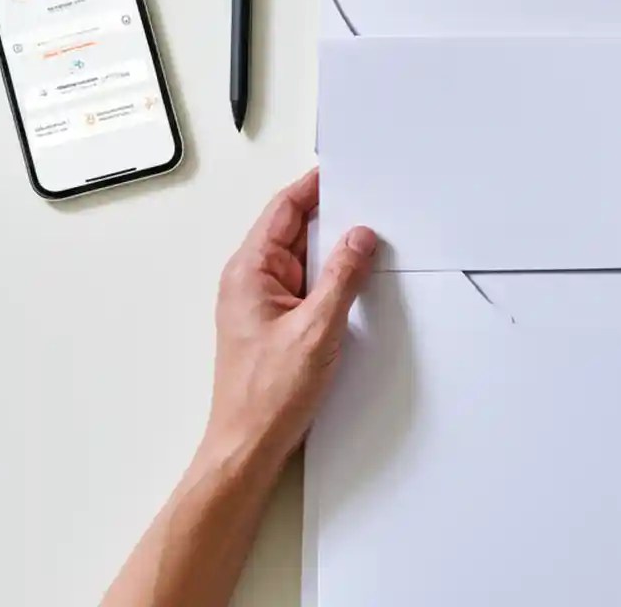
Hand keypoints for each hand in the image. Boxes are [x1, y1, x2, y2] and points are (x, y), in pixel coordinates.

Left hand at [206, 169, 376, 465]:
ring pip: (305, 260)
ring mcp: (263, 302)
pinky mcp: (277, 322)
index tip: (346, 175)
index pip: (285, 210)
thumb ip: (343, 277)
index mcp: (249, 271)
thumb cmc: (266, 396)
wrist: (248, 445)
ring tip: (369, 248)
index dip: (315, 188)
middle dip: (334, 219)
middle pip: (296, 231)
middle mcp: (251, 281)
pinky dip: (332, 280)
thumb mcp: (317, 329)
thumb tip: (360, 238)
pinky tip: (356, 285)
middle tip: (372, 211)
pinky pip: (308, 286)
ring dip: (336, 253)